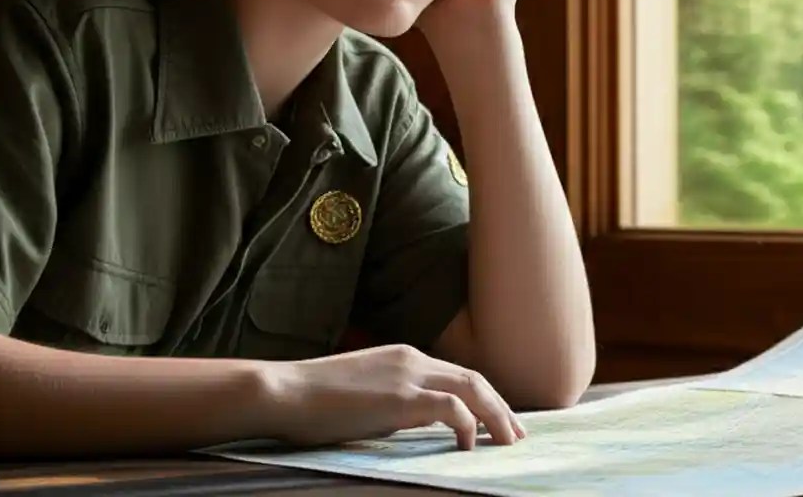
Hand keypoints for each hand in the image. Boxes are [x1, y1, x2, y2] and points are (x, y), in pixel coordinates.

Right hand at [257, 344, 526, 449]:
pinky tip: (470, 445)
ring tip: (508, 442)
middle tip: (517, 435)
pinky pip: (451, 409)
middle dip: (500, 407)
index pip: (458, 375)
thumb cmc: (314, 400)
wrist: (285, 392)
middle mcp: (413, 359)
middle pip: (474, 379)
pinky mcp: (402, 398)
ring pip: (471, 389)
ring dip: (495, 416)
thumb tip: (416, 420)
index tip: (499, 420)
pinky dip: (468, 425)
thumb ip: (395, 402)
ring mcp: (409, 376)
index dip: (484, 398)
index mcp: (405, 356)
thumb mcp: (365, 395)